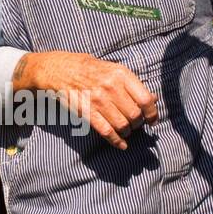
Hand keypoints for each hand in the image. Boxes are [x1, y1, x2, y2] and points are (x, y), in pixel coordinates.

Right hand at [12, 51, 157, 149]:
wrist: (60, 70)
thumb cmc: (90, 69)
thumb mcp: (113, 69)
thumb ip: (132, 84)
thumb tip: (152, 99)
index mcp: (121, 74)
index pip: (145, 99)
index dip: (152, 113)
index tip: (152, 120)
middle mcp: (111, 87)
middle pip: (135, 115)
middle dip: (138, 124)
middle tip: (136, 124)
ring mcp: (98, 100)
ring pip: (123, 125)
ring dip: (128, 132)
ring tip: (127, 130)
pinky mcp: (87, 112)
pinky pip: (107, 131)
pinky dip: (116, 141)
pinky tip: (121, 144)